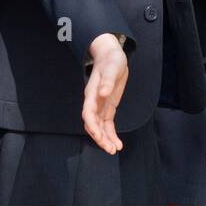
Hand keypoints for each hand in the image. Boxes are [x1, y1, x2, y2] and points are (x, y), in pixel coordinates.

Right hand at [82, 34, 128, 153]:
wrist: (111, 56)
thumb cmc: (111, 60)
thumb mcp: (112, 68)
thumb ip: (107, 81)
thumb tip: (103, 93)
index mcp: (92, 93)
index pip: (88, 113)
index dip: (92, 126)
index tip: (99, 136)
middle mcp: (94, 102)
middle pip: (93, 124)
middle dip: (100, 137)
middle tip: (110, 149)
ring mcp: (100, 105)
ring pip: (100, 127)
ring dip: (105, 139)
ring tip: (114, 149)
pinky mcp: (108, 107)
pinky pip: (107, 124)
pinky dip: (111, 134)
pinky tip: (117, 143)